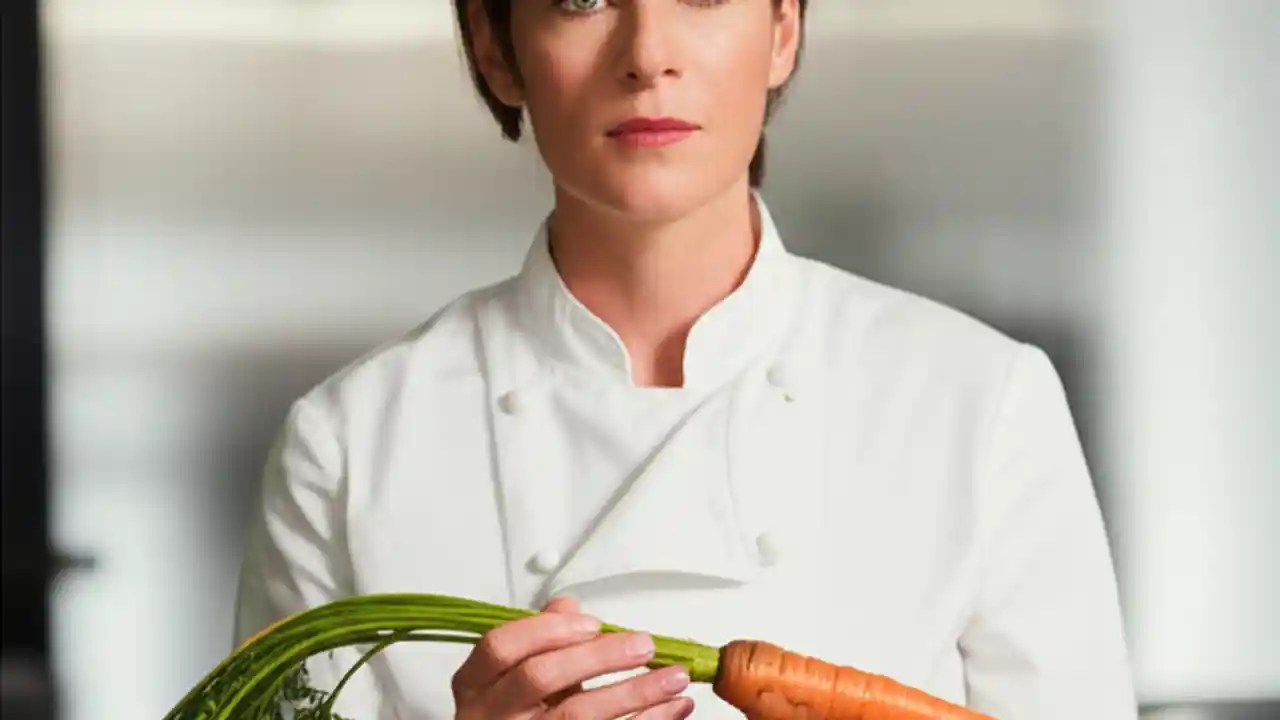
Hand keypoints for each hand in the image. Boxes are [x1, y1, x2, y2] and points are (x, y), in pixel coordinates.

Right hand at [451, 595, 693, 718]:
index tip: (592, 624)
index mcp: (476, 685)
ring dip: (635, 693)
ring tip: (673, 677)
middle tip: (644, 645)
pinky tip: (672, 709)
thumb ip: (538, 638)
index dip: (548, 631)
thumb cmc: (508, 715)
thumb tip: (569, 608)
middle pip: (541, 678)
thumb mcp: (511, 676)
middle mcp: (491, 716)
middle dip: (598, 657)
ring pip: (578, 715)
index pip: (501, 647)